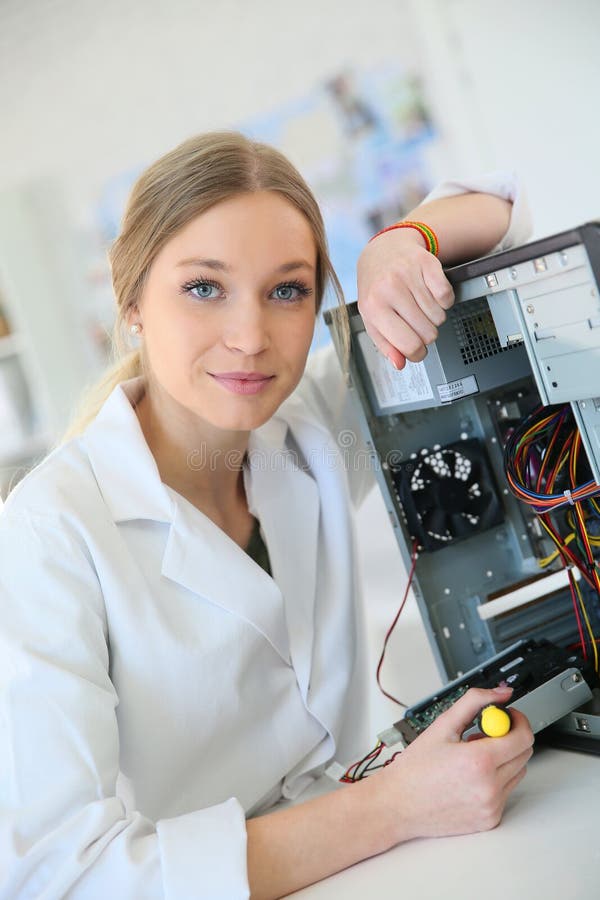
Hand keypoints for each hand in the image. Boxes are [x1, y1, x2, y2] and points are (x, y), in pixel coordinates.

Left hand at [357, 229, 454, 369]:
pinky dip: (444, 301)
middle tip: (416, 323)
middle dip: (426, 333)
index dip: (418, 354)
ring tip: (420, 307)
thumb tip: (401, 363)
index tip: (417, 351)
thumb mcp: (373, 318)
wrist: (383, 250)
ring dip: (433, 317)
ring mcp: (409, 274)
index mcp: (374, 308)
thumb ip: (386, 344)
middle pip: (428, 333)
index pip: (409, 345)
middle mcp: (390, 289)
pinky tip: (430, 295)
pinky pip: (447, 296)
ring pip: (439, 316)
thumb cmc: (377, 288)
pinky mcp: (427, 263)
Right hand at [370, 686, 533, 844]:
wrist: (399, 804)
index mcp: (479, 761)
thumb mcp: (442, 725)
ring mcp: (491, 806)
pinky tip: (471, 776)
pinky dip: (495, 780)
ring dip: (504, 759)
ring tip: (474, 757)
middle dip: (510, 737)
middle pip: (524, 754)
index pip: (523, 737)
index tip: (508, 716)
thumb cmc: (416, 768)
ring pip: (517, 772)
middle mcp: (489, 787)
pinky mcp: (490, 820)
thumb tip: (500, 693)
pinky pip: (506, 792)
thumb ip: (474, 702)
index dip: (518, 721)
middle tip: (486, 734)